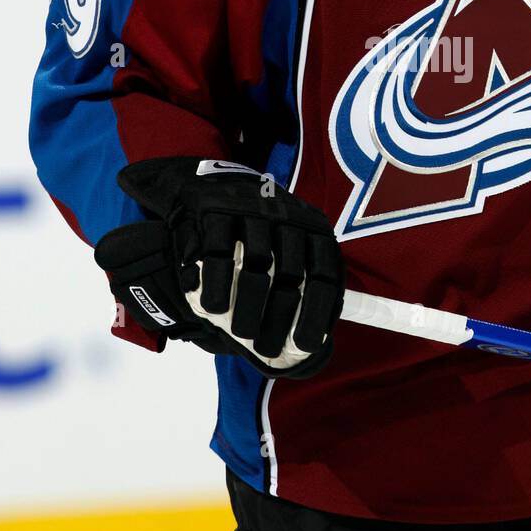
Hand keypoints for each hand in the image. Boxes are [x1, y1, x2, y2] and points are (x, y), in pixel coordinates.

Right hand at [96, 156, 345, 378]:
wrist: (207, 182)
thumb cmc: (256, 231)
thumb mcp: (289, 245)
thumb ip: (302, 285)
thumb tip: (313, 344)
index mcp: (313, 227)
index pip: (323, 273)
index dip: (316, 311)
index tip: (304, 345)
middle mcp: (287, 214)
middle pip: (289, 272)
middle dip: (277, 317)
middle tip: (263, 348)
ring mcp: (252, 208)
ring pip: (256, 263)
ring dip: (248, 305)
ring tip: (239, 333)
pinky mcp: (214, 208)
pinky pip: (218, 250)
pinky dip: (216, 283)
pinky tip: (212, 308)